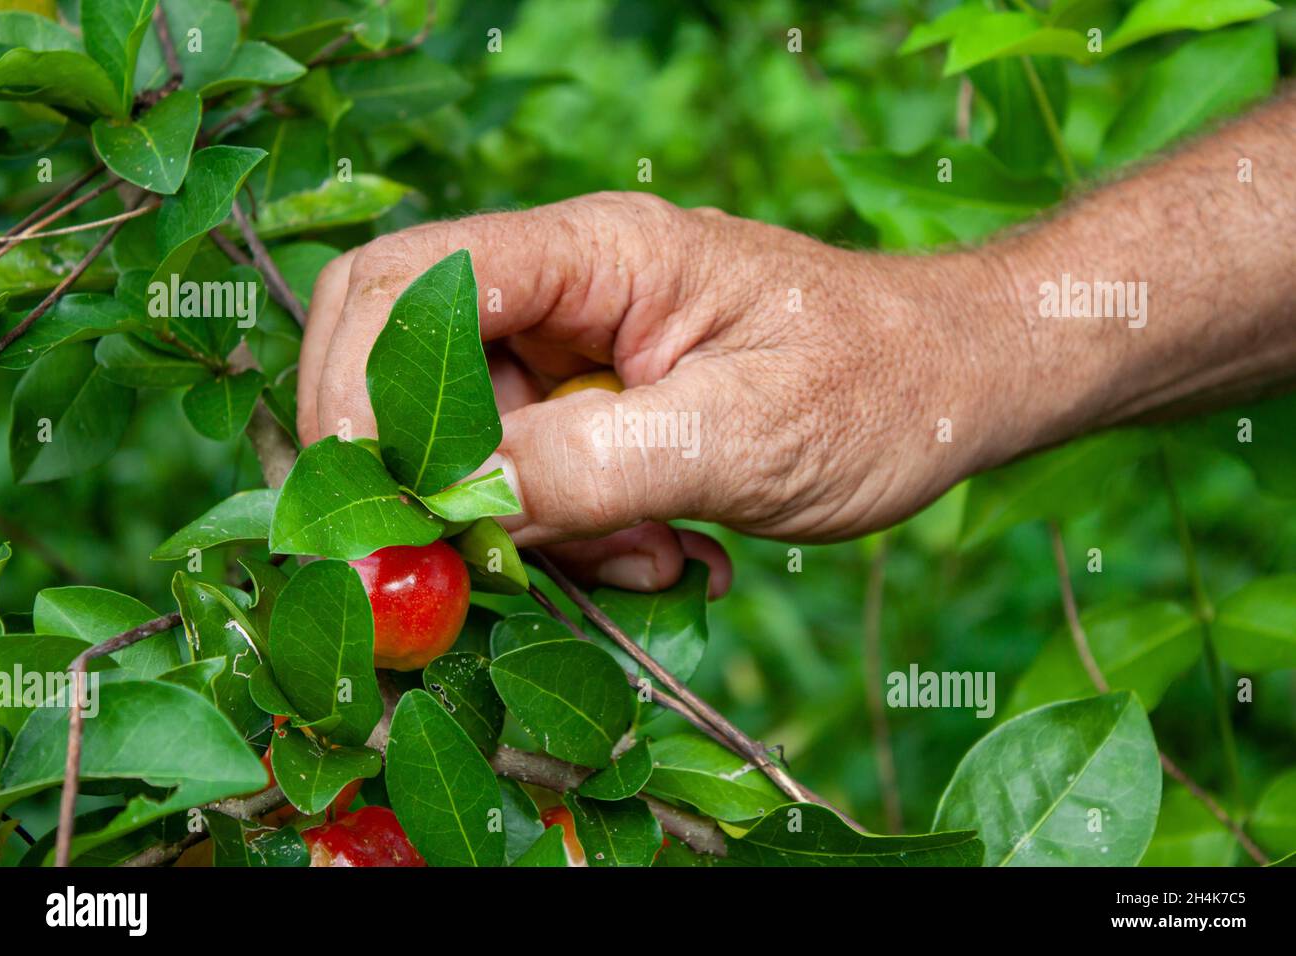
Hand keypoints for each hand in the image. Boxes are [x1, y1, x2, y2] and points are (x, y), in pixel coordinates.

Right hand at [298, 192, 1025, 592]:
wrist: (951, 387)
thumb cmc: (877, 385)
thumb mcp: (745, 435)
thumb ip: (596, 465)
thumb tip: (456, 505)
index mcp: (596, 253)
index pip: (407, 282)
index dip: (353, 385)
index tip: (376, 504)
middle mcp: (570, 290)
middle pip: (414, 367)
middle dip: (443, 477)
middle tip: (501, 560)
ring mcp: (580, 350)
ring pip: (477, 442)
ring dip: (534, 525)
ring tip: (648, 552)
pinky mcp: (602, 406)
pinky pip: (536, 477)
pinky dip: (577, 534)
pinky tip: (663, 548)